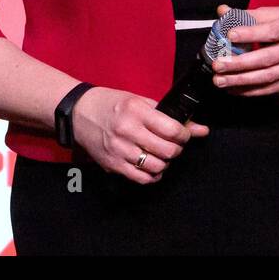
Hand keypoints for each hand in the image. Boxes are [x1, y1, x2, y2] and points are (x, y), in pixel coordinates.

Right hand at [71, 86, 209, 184]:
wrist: (78, 113)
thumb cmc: (111, 104)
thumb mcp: (140, 101)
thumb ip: (168, 115)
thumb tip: (200, 129)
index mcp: (137, 112)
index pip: (172, 130)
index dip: (185, 134)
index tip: (185, 134)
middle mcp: (128, 132)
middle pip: (167, 151)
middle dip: (177, 149)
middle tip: (176, 145)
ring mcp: (119, 150)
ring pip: (156, 167)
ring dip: (166, 163)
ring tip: (163, 155)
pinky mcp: (112, 165)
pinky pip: (140, 178)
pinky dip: (152, 175)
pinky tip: (153, 167)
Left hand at [211, 3, 278, 95]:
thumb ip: (250, 15)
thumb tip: (223, 12)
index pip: (272, 32)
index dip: (251, 34)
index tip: (229, 35)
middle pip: (268, 59)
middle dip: (240, 64)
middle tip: (218, 64)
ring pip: (268, 77)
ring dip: (241, 81)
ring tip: (220, 80)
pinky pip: (271, 89)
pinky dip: (250, 91)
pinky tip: (233, 89)